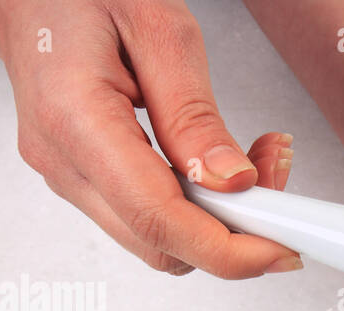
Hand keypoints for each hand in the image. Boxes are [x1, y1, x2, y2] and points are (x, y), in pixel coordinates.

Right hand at [0, 0, 299, 276]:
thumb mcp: (157, 28)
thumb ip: (193, 113)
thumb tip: (231, 182)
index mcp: (74, 118)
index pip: (157, 219)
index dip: (227, 249)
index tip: (281, 248)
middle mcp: (63, 162)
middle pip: (160, 246)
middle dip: (234, 232)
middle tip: (278, 179)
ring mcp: (67, 177)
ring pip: (158, 240)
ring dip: (218, 219)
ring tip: (255, 161)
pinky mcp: (81, 180)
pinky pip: (147, 216)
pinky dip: (195, 206)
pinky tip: (217, 167)